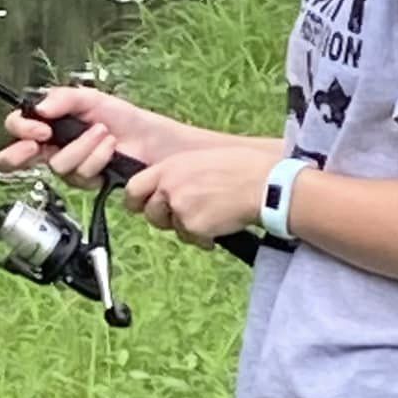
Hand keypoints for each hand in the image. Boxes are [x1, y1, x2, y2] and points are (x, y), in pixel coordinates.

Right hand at [0, 85, 181, 189]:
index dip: (21, 129)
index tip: (40, 130)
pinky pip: (80, 177)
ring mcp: (71, 166)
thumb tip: (39, 108)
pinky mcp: (87, 182)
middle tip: (37, 145)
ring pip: (58, 165)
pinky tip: (110, 151)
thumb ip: (63, 98)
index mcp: (52, 123)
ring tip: (104, 134)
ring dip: (83, 147)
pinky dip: (97, 160)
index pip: (18, 127)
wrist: (155, 142)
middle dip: (20, 154)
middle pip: (18, 158)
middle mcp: (56, 146)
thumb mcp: (92, 99)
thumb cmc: (126, 119)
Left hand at [123, 145, 280, 247]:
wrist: (264, 185)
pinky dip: (204, 237)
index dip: (136, 200)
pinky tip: (220, 225)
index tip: (143, 205)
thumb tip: (167, 187)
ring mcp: (180, 208)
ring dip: (187, 228)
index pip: (133, 188)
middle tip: (185, 216)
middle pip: (150, 213)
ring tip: (211, 216)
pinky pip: (192, 238)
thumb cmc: (242, 168)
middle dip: (165, 218)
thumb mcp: (200, 159)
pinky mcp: (193, 226)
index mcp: (170, 167)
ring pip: (172, 228)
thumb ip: (178, 173)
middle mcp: (169, 187)